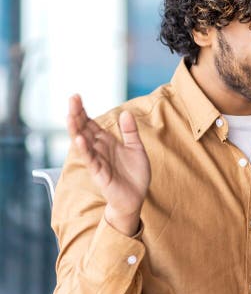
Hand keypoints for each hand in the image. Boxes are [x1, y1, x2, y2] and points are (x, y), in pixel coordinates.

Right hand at [66, 94, 150, 235]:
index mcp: (106, 142)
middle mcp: (99, 149)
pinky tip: (80, 140)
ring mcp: (97, 161)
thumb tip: (125, 112)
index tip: (76, 96)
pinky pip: (90, 160)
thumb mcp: (136, 148)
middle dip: (77, 114)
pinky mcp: (100, 174)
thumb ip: (130, 131)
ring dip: (76, 130)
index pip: (90, 123)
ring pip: (83, 143)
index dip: (83, 111)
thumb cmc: (134, 174)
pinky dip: (85, 150)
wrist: (136, 197)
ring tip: (70, 115)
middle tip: (72, 99)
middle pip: (83, 129)